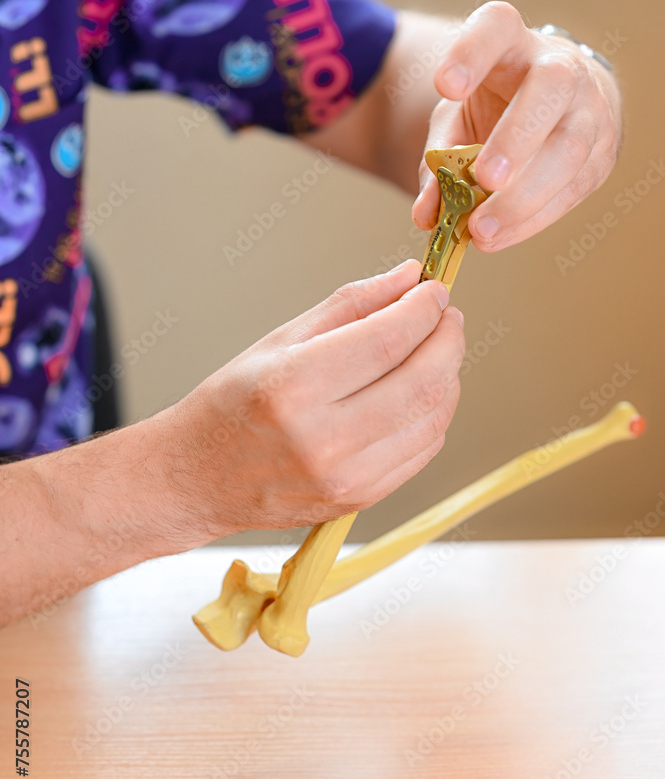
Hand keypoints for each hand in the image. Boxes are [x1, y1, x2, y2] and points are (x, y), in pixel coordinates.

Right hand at [165, 260, 464, 538]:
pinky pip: (422, 451)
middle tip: (446, 318)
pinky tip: (417, 393)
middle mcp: (323, 439)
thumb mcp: (278, 340)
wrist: (198, 479)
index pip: (388, 340)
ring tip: (434, 352)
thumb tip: (409, 278)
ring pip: (433, 419)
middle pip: (423, 381)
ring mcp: (346, 477)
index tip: (435, 291)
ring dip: (448, 377)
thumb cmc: (230, 406)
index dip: (424, 309)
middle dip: (449, 340)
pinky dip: (432, 414)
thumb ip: (350, 306)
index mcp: (293, 387)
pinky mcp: (360, 499)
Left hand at [412, 2, 621, 251]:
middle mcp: (560, 67)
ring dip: (524, 197)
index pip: (496, 27)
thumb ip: (437, 160)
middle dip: (517, 136)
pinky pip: (572, 190)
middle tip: (485, 179)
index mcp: (512, 43)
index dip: (471, 52)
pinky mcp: (601, 154)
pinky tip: (502, 235)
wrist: (556, 109)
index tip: (445, 85)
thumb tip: (426, 214)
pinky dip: (533, 219)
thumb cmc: (496, 108)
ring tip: (482, 229)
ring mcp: (590, 109)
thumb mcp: (457, 119)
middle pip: (550, 88)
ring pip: (569, 149)